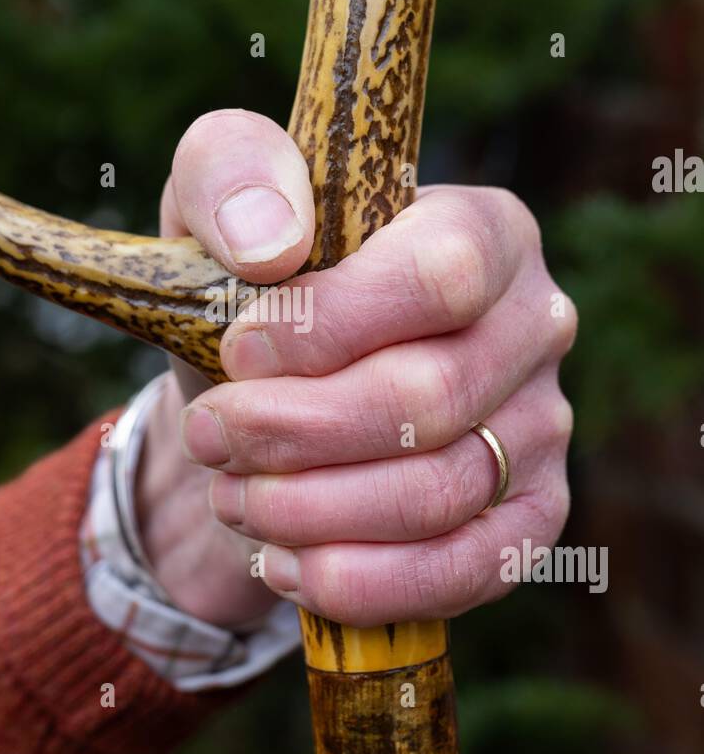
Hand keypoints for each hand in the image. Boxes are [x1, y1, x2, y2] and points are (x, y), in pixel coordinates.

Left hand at [136, 109, 574, 629]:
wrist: (267, 395)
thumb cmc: (252, 289)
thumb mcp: (217, 203)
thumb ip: (233, 173)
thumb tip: (269, 242)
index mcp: (485, 230)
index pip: (439, 277)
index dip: (328, 327)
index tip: (237, 352)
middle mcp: (535, 326)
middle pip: (428, 399)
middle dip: (293, 432)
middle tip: (210, 437)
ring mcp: (543, 429)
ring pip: (435, 495)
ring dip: (307, 510)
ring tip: (233, 495)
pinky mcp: (526, 519)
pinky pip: (462, 572)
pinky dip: (357, 581)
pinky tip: (283, 563)